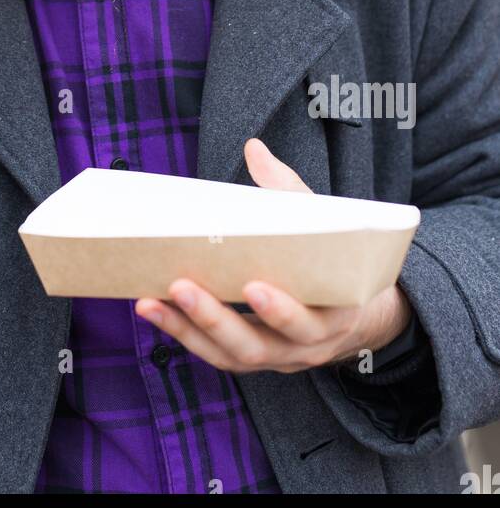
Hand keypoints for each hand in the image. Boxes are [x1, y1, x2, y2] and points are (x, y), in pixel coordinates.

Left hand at [135, 138, 412, 374]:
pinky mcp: (254, 359)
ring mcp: (279, 358)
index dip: (281, 311)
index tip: (252, 286)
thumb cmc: (332, 259)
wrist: (355, 309)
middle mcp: (307, 345)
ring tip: (152, 302)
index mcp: (335, 312)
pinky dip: (185, 333)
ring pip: (233, 356)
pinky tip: (155, 309)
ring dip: (190, 329)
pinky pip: (218, 355)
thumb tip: (254, 148)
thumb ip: (288, 191)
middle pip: (260, 345)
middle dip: (218, 319)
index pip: (308, 320)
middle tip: (182, 287)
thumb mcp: (324, 226)